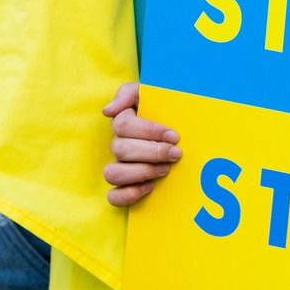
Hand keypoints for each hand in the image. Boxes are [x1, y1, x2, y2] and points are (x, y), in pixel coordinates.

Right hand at [103, 82, 181, 207]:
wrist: (182, 130)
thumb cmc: (166, 110)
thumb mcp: (151, 93)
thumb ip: (129, 93)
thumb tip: (108, 111)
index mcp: (123, 122)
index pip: (123, 125)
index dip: (148, 131)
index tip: (173, 135)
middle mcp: (118, 145)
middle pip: (120, 150)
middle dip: (151, 152)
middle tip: (176, 153)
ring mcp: (119, 167)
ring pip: (112, 173)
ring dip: (140, 172)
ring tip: (165, 169)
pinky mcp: (124, 187)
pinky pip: (113, 197)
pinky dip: (129, 194)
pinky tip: (150, 187)